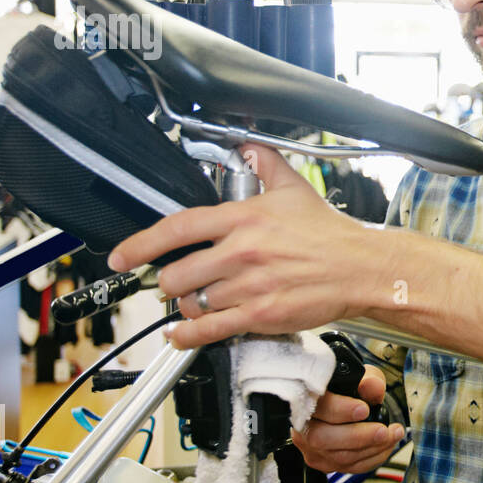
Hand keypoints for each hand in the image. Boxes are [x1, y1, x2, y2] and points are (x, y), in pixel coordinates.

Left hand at [106, 145, 392, 348]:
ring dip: (189, 304)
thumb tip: (248, 146)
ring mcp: (249, 287)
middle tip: (175, 280)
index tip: (121, 255)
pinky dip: (188, 335)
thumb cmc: (331, 234)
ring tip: (199, 299)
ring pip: (192, 302)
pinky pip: (210, 330)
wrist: (361, 268)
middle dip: (169, 280)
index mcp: (244, 219)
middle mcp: (241, 253)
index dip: (140, 244)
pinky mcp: (260, 315)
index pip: (177, 228)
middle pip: (176, 273)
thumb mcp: (294, 188)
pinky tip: (182, 334)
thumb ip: (264, 165)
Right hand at [291, 365, 404, 473]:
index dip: (340, 409)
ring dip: (371, 447)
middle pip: (321, 438)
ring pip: (338, 457)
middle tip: (382, 430)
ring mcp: (312, 448)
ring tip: (392, 434)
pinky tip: (386, 445)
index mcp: (305, 399)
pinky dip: (373, 457)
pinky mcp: (325, 463)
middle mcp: (303, 426)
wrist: (347, 406)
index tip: (364, 409)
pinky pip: (350, 467)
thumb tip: (373, 386)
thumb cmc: (349, 390)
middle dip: (358, 436)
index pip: (316, 406)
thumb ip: (368, 380)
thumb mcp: (361, 377)